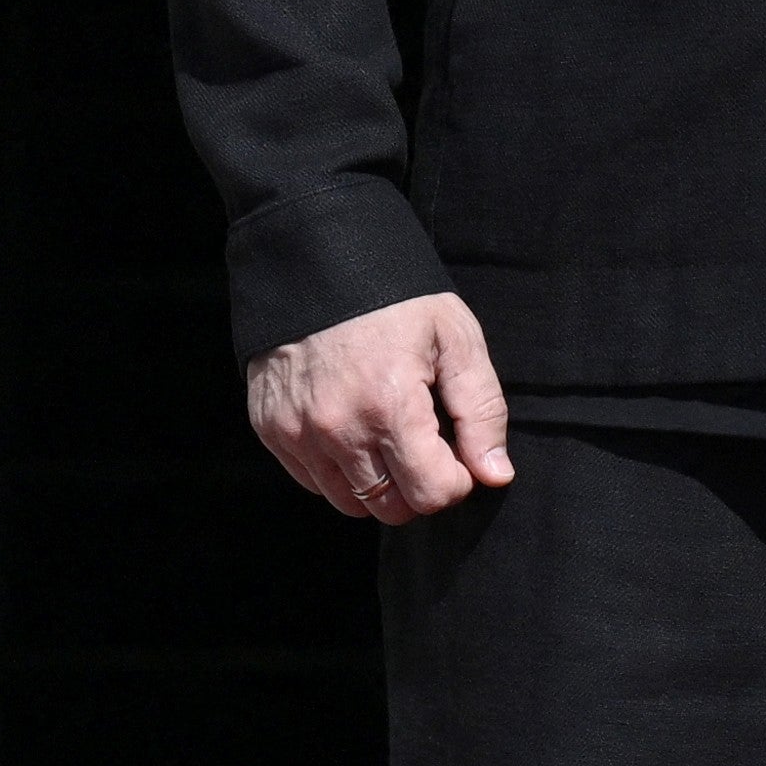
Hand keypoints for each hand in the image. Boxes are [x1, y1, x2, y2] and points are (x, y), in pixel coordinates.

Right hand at [249, 288, 508, 521]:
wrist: (315, 256)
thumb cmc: (396, 297)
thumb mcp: (456, 339)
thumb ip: (481, 412)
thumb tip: (495, 476)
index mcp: (390, 406)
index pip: (432, 494)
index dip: (455, 479)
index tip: (454, 450)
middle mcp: (337, 428)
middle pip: (392, 509)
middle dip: (418, 487)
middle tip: (423, 444)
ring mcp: (297, 432)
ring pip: (350, 503)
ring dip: (378, 483)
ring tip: (387, 434)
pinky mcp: (270, 428)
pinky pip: (313, 481)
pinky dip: (338, 468)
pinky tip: (352, 427)